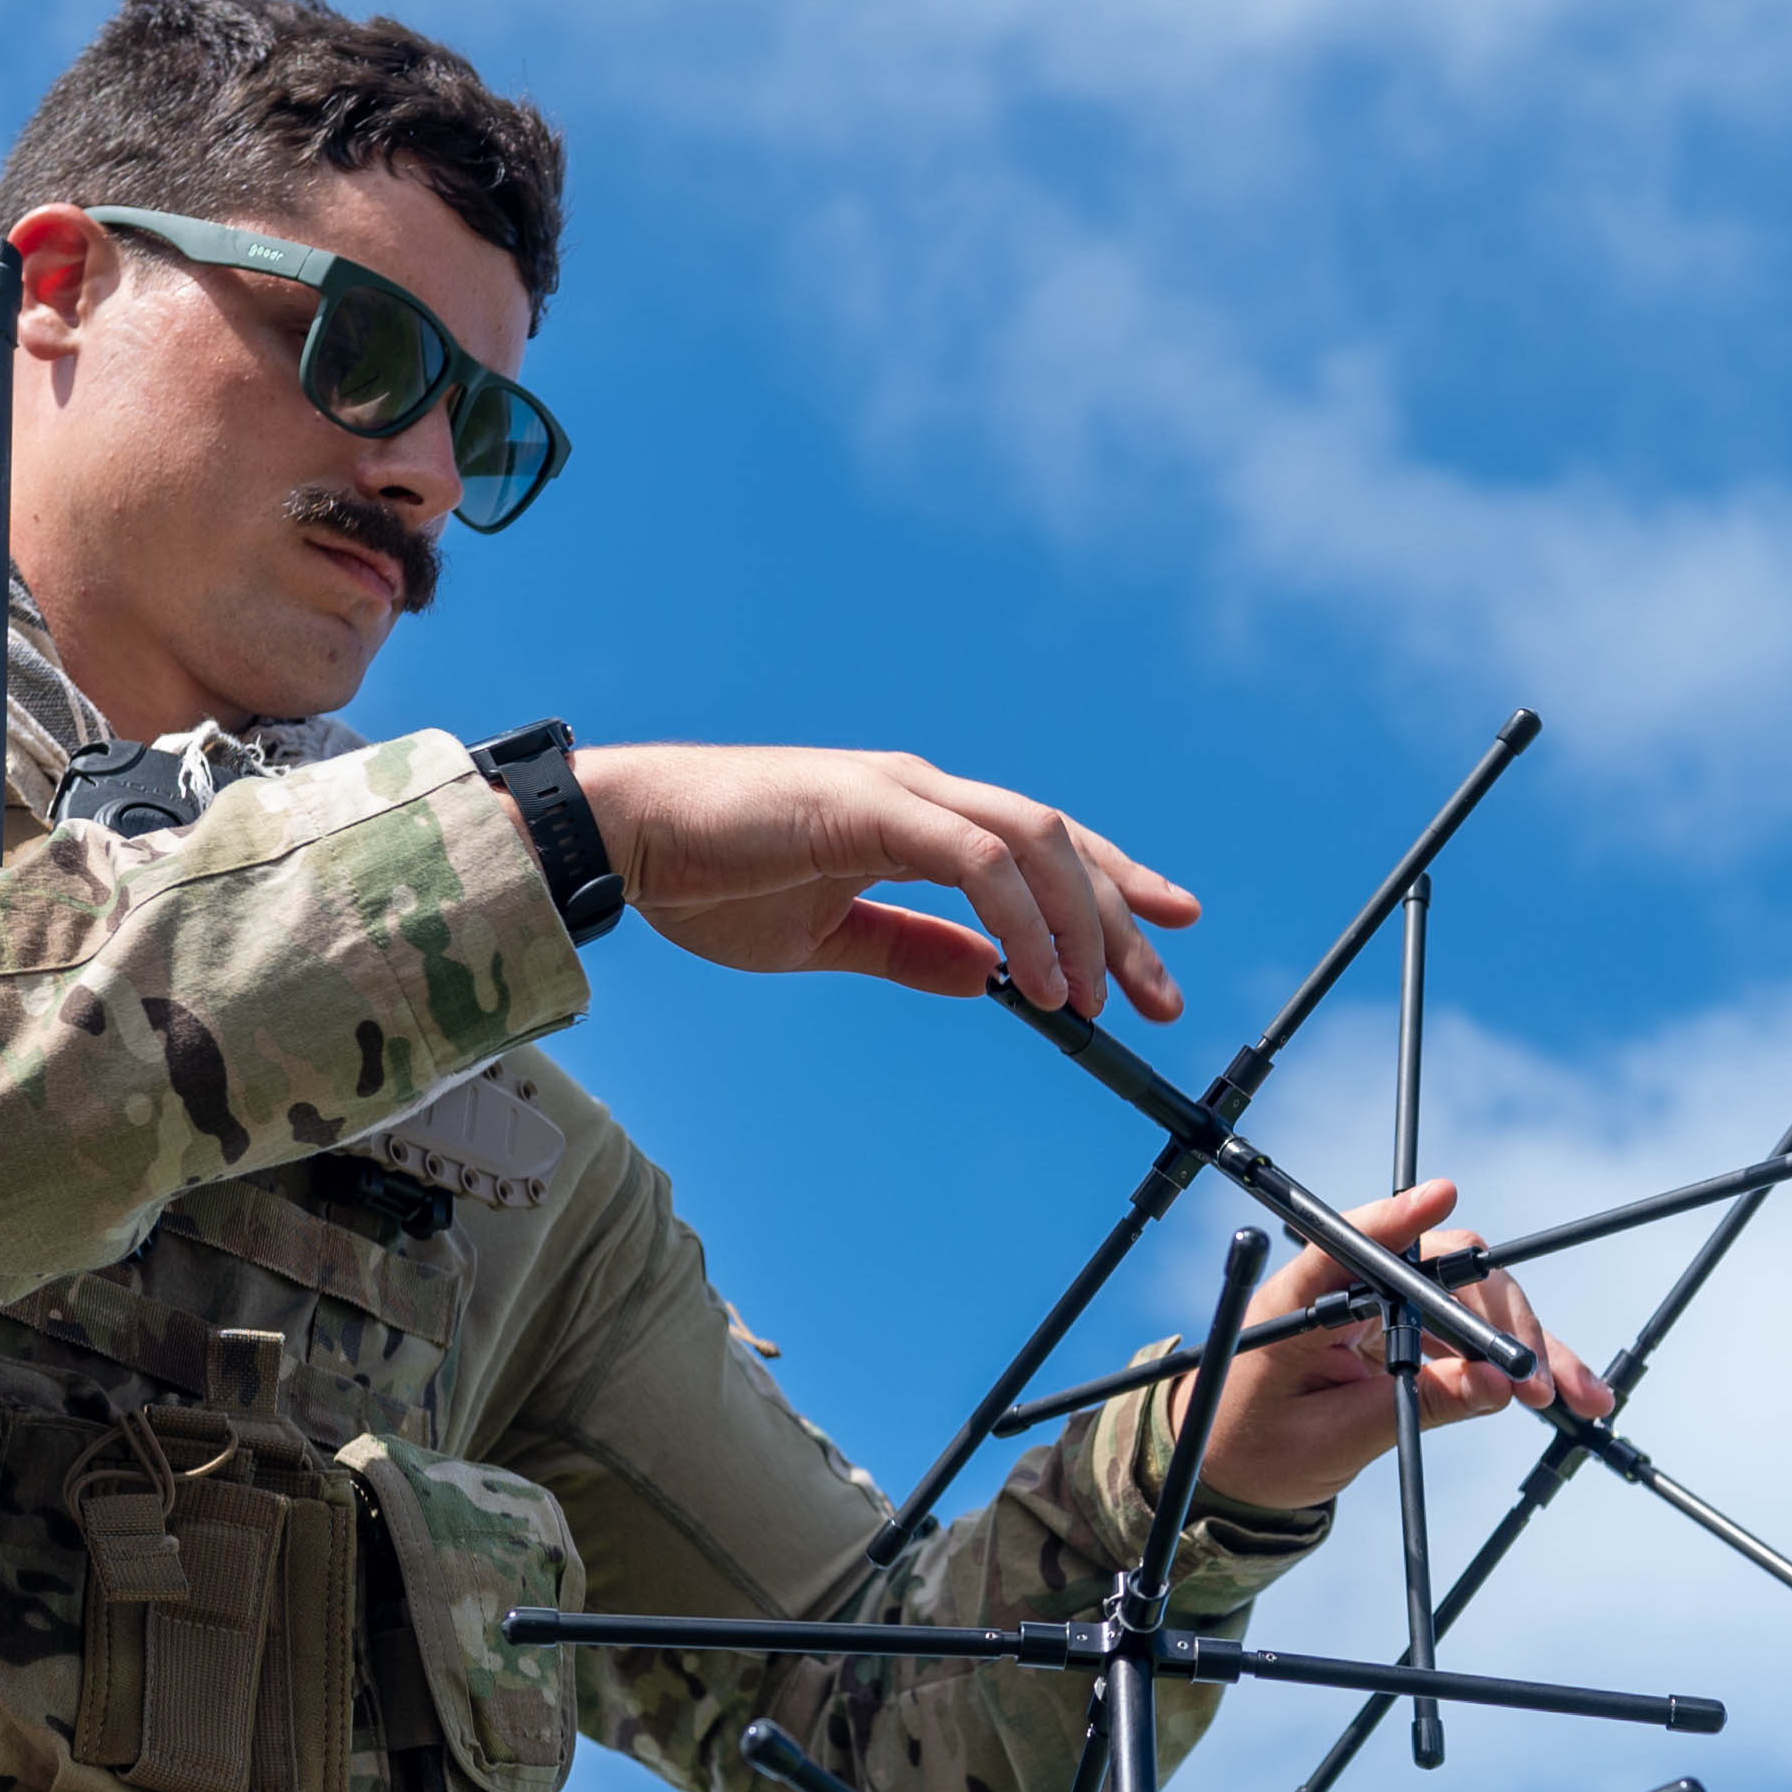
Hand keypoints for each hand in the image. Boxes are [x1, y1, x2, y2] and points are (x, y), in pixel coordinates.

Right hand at [562, 743, 1198, 1019]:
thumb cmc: (707, 879)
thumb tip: (991, 979)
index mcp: (916, 818)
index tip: (1166, 936)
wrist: (624, 839)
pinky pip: (973, 859)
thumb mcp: (828, 937)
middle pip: (1058, 842)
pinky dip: (1018, 918)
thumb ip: (910, 950)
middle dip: (1123, 917)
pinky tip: (1038, 978)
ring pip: (1032, 842)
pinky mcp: (870, 806)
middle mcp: (923, 792)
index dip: (1111, 886)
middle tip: (1163, 997)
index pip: (1039, 848)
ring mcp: (900, 792)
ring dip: (1081, 921)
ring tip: (1100, 1000)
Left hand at [1181, 1184, 1611, 1517]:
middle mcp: (1352, 1286)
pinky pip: (1477, 1336)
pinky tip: (1569, 1392)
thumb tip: (1497, 1387)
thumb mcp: (1335, 1439)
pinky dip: (1520, 1365)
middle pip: (1443, 1268)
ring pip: (1476, 1299)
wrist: (1240, 1470)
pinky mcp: (1414, 1329)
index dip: (1398, 1218)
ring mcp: (1388, 1304)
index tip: (1441, 1195)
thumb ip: (1414, 1404)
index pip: (1351, 1244)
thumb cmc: (1260, 1449)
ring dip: (1532, 1345)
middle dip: (1504, 1319)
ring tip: (1578, 1395)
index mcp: (1303, 1299)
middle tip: (1538, 1379)